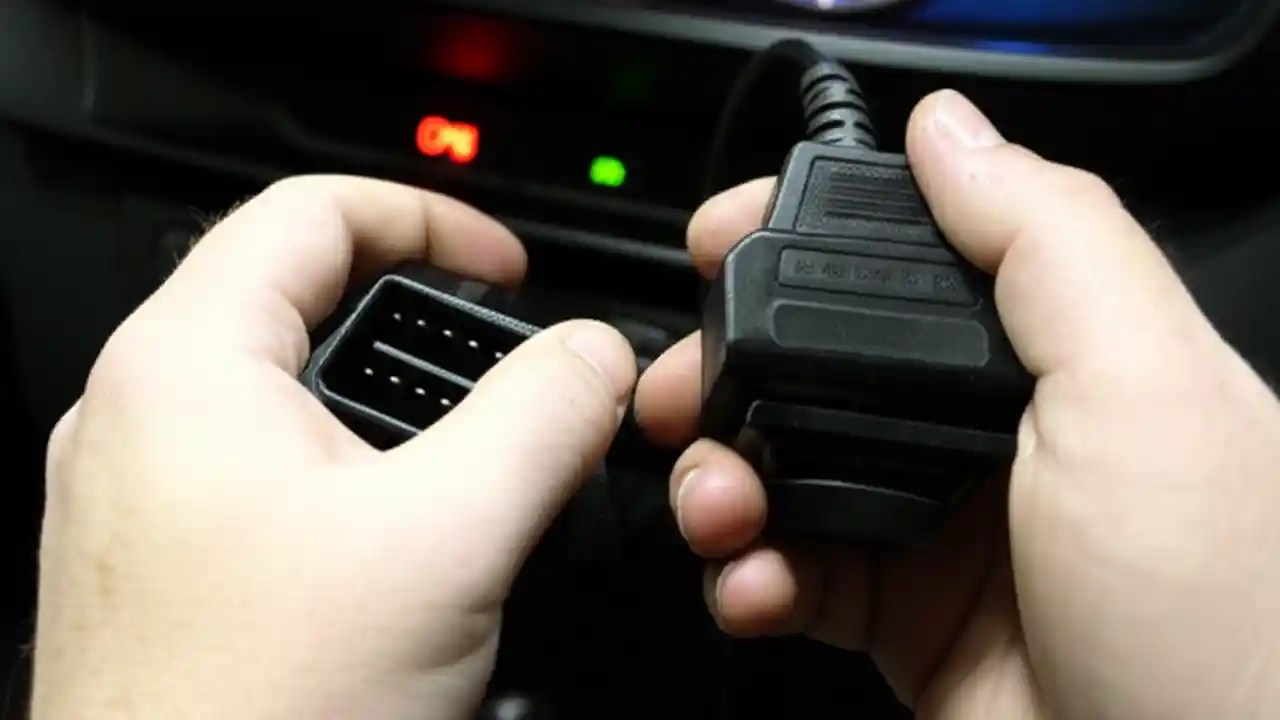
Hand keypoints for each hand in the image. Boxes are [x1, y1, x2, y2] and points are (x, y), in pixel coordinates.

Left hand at [33, 176, 635, 719]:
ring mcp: (143, 497)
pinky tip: (408, 544)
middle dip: (424, 315)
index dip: (434, 219)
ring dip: (396, 403)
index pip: (314, 210)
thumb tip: (594, 355)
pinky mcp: (165, 567)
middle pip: (301, 293)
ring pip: (290, 391)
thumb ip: (545, 415)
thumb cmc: (256, 717)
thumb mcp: (452, 539)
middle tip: (505, 368)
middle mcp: (142, 417)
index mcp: (186, 366)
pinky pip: (271, 473)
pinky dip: (356, 474)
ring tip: (471, 461)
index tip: (512, 271)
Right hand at [636, 90, 1279, 718]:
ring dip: (720, 479)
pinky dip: (746, 575)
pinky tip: (754, 587)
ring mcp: (940, 528)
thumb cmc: (1222, 623)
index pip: (910, 260)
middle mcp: (994, 433)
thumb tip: (949, 133)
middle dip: (728, 368)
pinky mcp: (899, 617)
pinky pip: (786, 571)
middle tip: (680, 389)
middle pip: (821, 365)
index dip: (805, 241)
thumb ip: (1046, 242)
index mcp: (1059, 355)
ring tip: (716, 508)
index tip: (718, 241)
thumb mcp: (1149, 392)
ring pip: (782, 468)